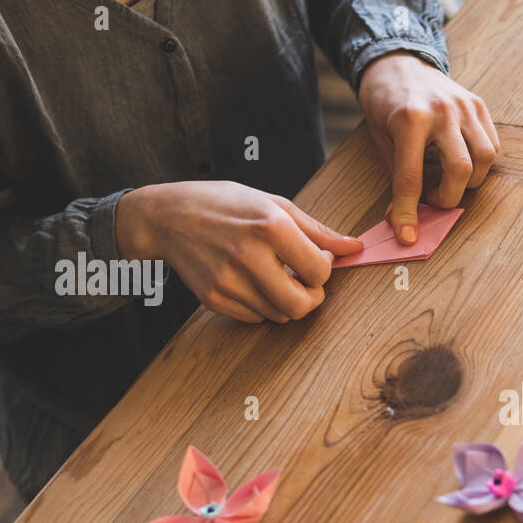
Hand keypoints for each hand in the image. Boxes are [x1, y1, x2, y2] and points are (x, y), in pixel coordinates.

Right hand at [115, 181, 362, 323]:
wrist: (167, 216)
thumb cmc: (225, 204)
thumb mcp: (273, 204)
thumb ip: (318, 230)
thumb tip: (355, 247)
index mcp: (269, 227)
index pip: (319, 272)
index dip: (324, 269)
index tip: (316, 258)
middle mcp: (248, 256)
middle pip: (301, 306)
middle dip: (312, 297)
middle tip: (306, 282)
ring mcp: (228, 281)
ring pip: (279, 316)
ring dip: (287, 301)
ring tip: (276, 276)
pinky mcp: (213, 298)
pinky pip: (255, 318)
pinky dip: (262, 305)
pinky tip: (253, 281)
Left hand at [359, 52, 499, 244]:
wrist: (398, 61)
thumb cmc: (385, 103)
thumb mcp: (381, 139)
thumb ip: (398, 177)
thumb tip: (404, 220)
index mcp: (409, 119)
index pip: (411, 178)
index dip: (409, 212)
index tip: (408, 236)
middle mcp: (442, 111)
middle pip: (460, 170)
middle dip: (449, 198)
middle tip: (434, 200)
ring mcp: (464, 106)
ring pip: (484, 158)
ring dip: (470, 181)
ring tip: (451, 181)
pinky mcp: (478, 104)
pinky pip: (491, 144)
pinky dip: (480, 162)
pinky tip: (461, 162)